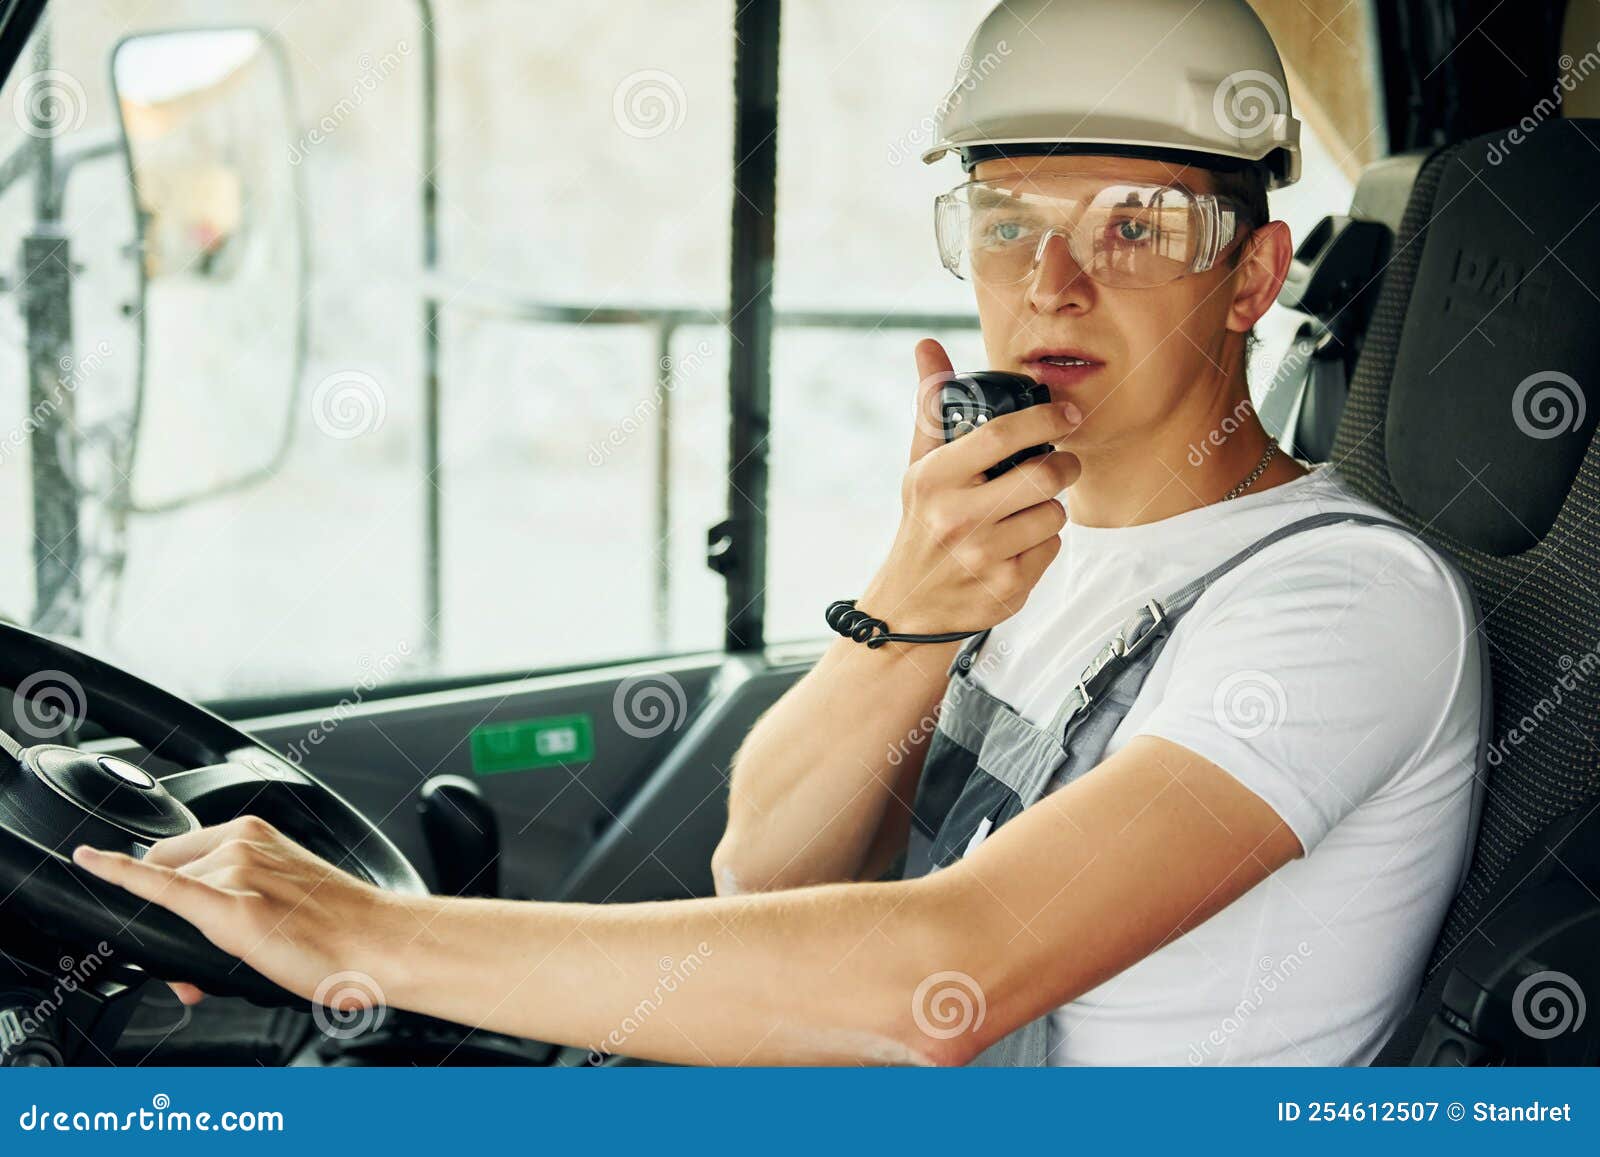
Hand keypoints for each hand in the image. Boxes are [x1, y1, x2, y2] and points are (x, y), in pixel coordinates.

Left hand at [72, 816, 416, 1009]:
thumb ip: (237, 905)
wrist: (382, 943)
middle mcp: (240, 843)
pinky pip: (160, 886)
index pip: (179, 854)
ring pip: (168, 897)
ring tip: (229, 963)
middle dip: (172, 913)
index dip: (170, 886)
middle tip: (209, 952)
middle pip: (166, 874)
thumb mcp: (286, 898)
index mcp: (254, 832)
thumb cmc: (346, 927)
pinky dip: (118, 873)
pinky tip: (90, 862)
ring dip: (179, 935)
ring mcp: (235, 871)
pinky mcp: (232, 907)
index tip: (164, 895)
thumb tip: (197, 953)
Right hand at [864, 339, 1081, 634]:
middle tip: (1062, 462)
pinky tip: (1017, 545)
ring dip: (1051, 508)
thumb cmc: (922, 524)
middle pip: (1043, 476)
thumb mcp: (919, 467)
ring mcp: (982, 557)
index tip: (1066, 413)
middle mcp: (956, 518)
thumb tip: (927, 344)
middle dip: (1063, 465)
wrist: (909, 608)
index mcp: (934, 479)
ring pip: (1053, 515)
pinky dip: (1043, 543)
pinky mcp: (1006, 589)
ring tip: (1028, 510)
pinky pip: (1051, 549)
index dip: (1044, 417)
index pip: (1002, 434)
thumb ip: (932, 406)